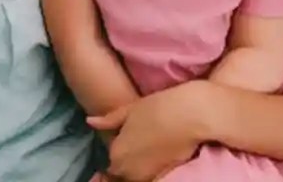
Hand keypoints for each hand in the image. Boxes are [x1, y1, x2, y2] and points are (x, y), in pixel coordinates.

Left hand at [87, 82, 211, 180]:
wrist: (191, 115)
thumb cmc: (158, 108)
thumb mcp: (130, 109)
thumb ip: (109, 120)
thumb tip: (90, 121)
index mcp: (116, 154)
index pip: (111, 160)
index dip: (120, 149)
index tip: (126, 141)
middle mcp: (128, 171)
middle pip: (122, 171)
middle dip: (126, 160)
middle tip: (139, 143)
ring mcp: (147, 176)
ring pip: (136, 175)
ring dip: (138, 166)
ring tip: (150, 147)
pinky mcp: (164, 176)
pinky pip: (151, 176)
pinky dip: (151, 168)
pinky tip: (160, 153)